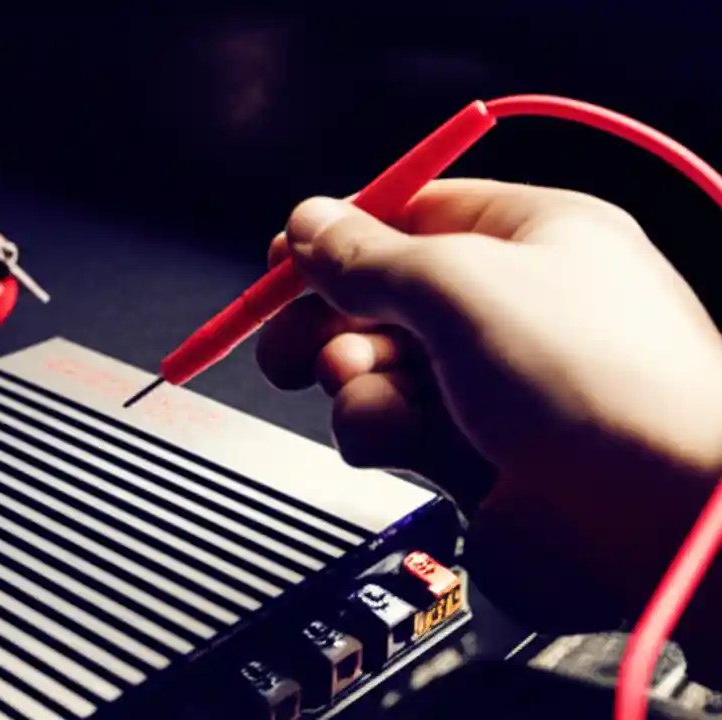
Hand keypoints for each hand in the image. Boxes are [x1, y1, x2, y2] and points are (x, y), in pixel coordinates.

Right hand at [256, 179, 721, 630]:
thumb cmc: (598, 380)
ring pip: (378, 367)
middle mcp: (511, 309)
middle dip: (331, 316)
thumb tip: (307, 225)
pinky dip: (377, 427)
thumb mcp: (462, 285)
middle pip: (382, 296)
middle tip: (289, 338)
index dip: (343, 235)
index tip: (284, 257)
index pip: (415, 217)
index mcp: (530, 240)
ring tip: (365, 385)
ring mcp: (492, 385)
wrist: (662, 517)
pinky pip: (394, 427)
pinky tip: (392, 432)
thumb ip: (368, 257)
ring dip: (354, 376)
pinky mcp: (472, 454)